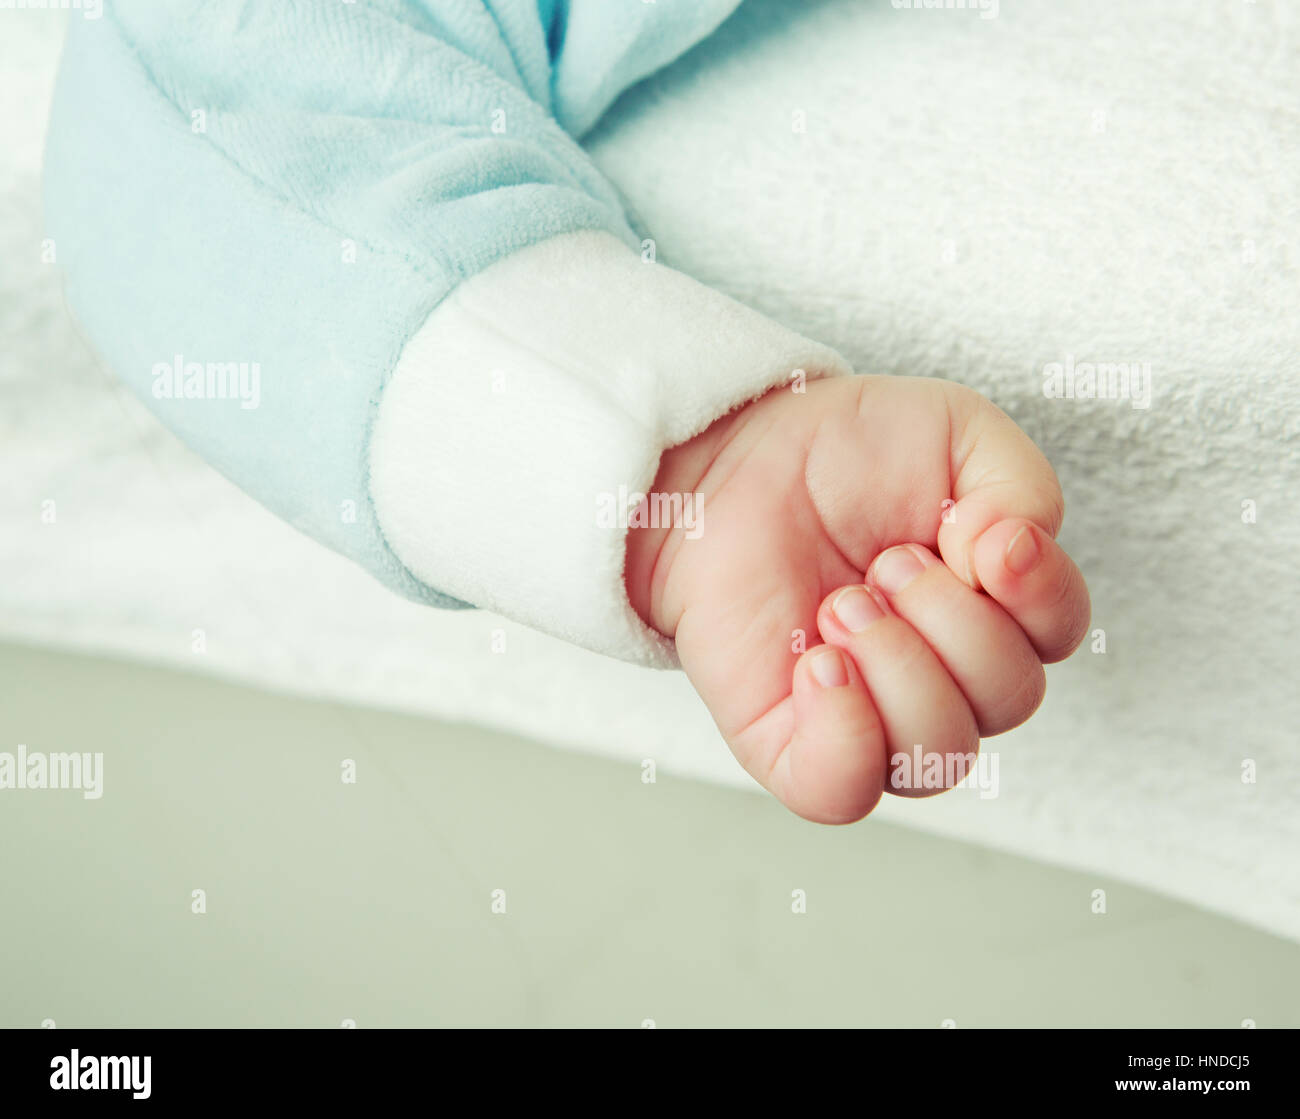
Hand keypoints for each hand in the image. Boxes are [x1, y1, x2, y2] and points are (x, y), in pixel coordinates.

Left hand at [625, 375, 1089, 823]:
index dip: (1035, 590)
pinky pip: (843, 793)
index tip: (976, 534)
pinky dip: (845, 734)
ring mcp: (872, 718)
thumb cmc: (840, 454)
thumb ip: (1022, 488)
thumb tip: (1017, 558)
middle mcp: (945, 676)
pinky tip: (821, 664)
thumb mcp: (957, 433)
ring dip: (897, 664)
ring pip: (939, 754)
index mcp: (993, 608)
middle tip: (882, 562)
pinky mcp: (794, 744)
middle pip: (1007, 698)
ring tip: (842, 604)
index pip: (1056, 635)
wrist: (728, 461)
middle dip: (948, 618)